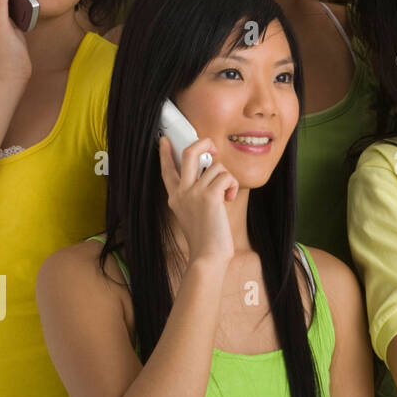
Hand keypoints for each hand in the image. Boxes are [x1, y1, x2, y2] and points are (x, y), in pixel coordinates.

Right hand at [157, 134, 236, 264]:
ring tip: (226, 196)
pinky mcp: (209, 196)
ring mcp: (193, 193)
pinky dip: (232, 186)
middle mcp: (181, 193)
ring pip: (217, 167)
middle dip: (203, 143)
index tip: (164, 140)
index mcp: (175, 197)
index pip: (167, 170)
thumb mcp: (193, 213)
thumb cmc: (206, 238)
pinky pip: (226, 177)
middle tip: (212, 147)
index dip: (165, 153)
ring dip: (227, 179)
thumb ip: (196, 194)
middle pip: (189, 153)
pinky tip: (229, 199)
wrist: (207, 256)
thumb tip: (211, 174)